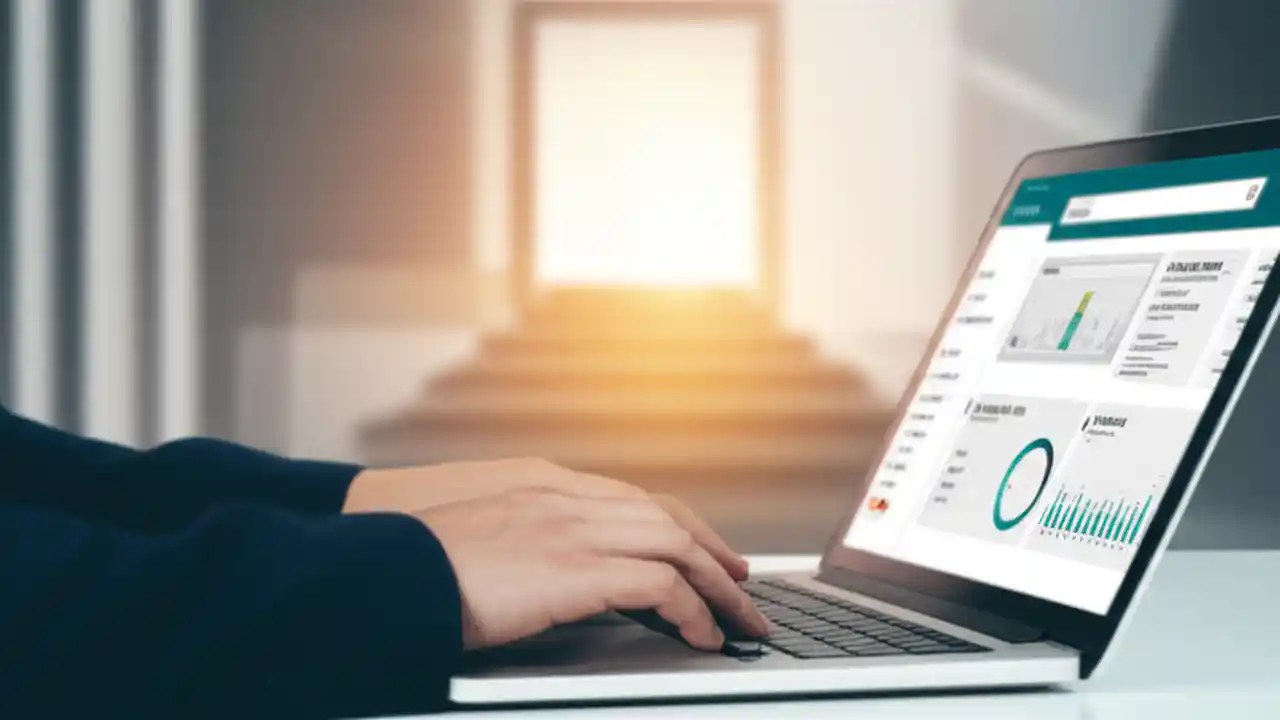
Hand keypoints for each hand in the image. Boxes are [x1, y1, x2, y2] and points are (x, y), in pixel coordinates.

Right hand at [345, 458, 748, 579]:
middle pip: (669, 519)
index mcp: (547, 486)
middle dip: (715, 554)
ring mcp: (573, 530)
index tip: (709, 552)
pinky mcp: (575, 570)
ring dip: (717, 587)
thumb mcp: (484, 537)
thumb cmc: (423, 562)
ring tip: (739, 618)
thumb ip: (529, 540)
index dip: (684, 526)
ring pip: (677, 548)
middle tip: (742, 586)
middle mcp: (568, 499)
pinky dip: (691, 610)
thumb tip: (558, 572)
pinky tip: (700, 634)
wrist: (388, 569)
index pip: (638, 500)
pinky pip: (659, 585)